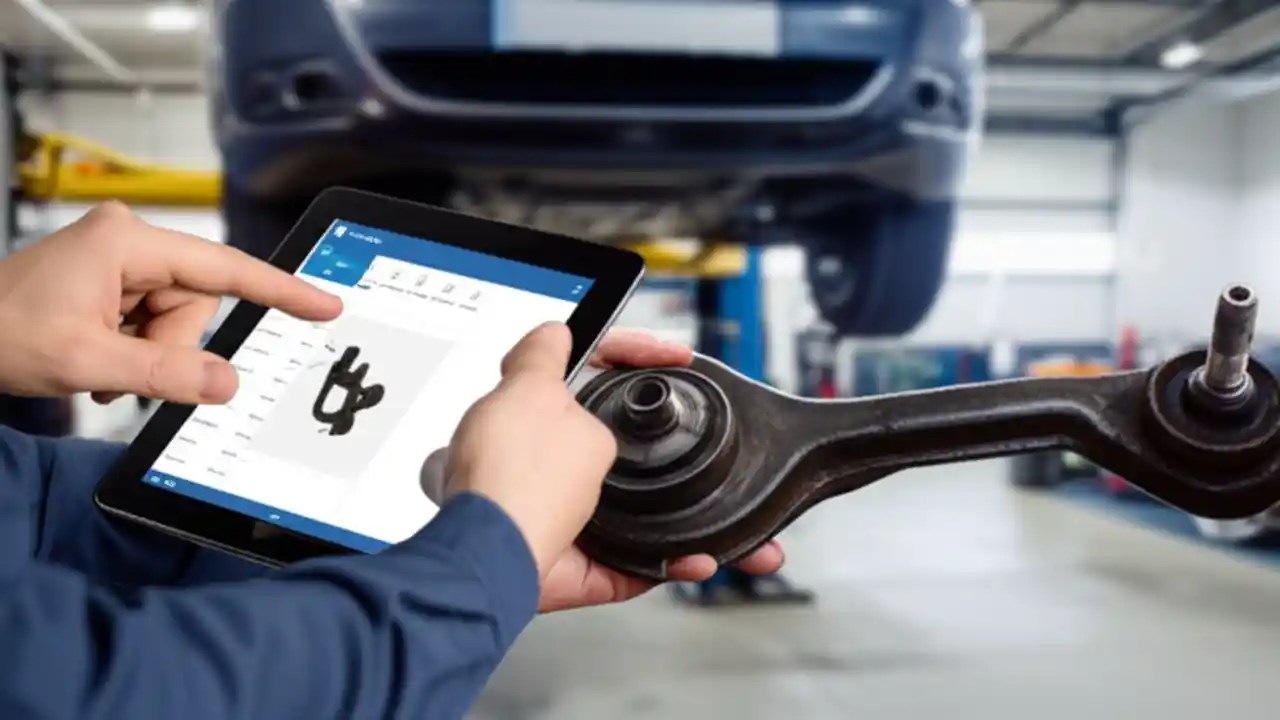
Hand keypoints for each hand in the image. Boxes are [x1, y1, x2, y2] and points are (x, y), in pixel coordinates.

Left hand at [0, 202, 341, 402]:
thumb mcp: (87, 361)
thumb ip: (165, 373)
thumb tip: (225, 382)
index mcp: (126, 242)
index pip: (225, 269)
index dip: (280, 290)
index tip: (323, 304)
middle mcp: (127, 240)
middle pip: (196, 303)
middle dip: (169, 345)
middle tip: (122, 369)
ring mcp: (118, 258)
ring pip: (176, 318)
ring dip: (147, 352)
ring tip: (100, 367)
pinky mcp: (110, 277)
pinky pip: (152, 320)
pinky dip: (134, 348)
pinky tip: (98, 358)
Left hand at [428, 327, 784, 612]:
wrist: (503, 560)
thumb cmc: (513, 482)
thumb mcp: (534, 391)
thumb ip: (545, 357)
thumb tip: (553, 335)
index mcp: (524, 416)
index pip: (586, 369)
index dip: (634, 354)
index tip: (673, 356)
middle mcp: (533, 466)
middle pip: (604, 438)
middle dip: (650, 438)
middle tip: (692, 428)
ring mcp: (551, 514)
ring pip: (620, 503)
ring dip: (664, 506)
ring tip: (703, 499)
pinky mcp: (568, 562)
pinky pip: (626, 565)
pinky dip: (663, 562)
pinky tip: (694, 557)